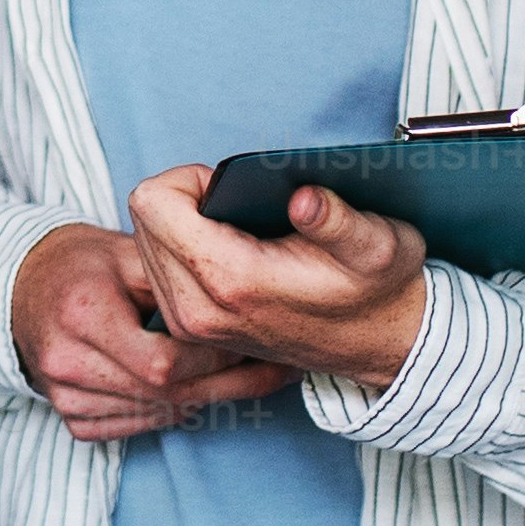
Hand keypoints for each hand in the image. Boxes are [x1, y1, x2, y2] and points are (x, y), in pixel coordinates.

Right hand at [9, 218, 282, 442]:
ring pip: (158, 415)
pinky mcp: (69, 417)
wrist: (21, 290)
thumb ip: (177, 276)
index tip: (257, 344)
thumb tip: (245, 299)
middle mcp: (67, 362)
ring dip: (208, 400)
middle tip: (278, 372)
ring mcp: (65, 397)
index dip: (217, 359)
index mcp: (82, 315)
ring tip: (251, 379)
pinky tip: (197, 389)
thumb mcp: (129, 252)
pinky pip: (136, 427)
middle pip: (167, 395)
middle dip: (229, 385)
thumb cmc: (83, 266)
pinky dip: (171, 411)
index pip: (164, 362)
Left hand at [122, 163, 425, 396]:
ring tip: (237, 230)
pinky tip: (228, 251)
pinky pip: (157, 268)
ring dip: (182, 224)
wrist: (381, 345)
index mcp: (231, 281)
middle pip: (143, 218)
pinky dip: (182, 249)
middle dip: (185, 199)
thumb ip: (338, 220)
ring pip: (145, 243)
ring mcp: (189, 325)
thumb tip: (303, 198)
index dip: (191, 179)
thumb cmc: (379, 289)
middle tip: (239, 208)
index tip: (234, 190)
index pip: (153, 202)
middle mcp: (197, 310)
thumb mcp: (378, 245)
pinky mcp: (189, 330)